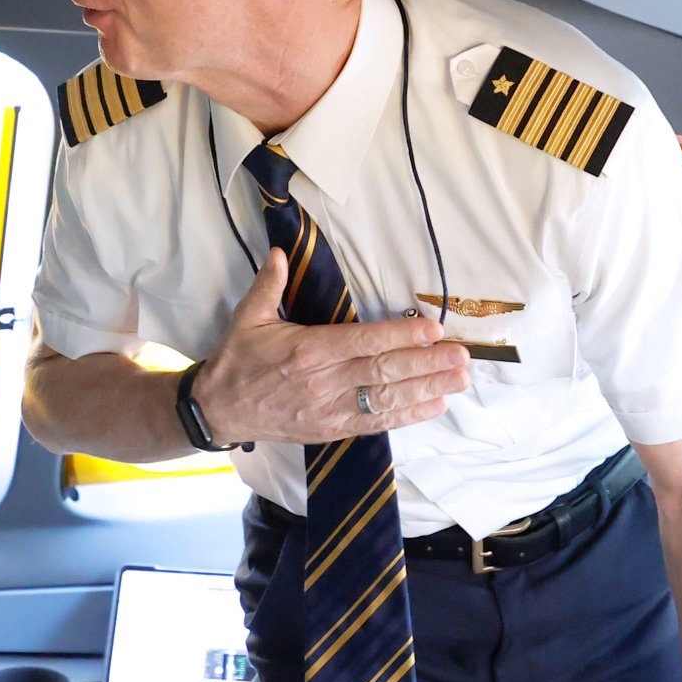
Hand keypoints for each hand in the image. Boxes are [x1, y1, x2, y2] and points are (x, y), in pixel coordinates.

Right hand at [191, 251, 470, 445]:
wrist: (218, 410)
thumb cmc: (238, 361)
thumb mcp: (248, 317)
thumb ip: (269, 284)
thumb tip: (283, 251)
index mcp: (307, 350)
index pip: (363, 342)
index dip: (401, 336)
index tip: (432, 329)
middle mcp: (323, 382)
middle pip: (383, 373)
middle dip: (427, 364)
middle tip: (462, 355)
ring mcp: (329, 410)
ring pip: (386, 400)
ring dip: (427, 389)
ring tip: (460, 379)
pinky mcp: (332, 430)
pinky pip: (376, 423)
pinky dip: (407, 416)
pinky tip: (435, 405)